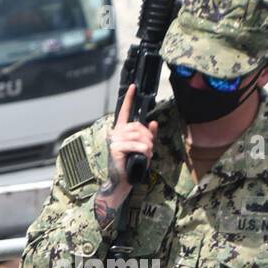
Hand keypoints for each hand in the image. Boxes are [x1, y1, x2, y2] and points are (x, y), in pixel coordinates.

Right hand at [97, 85, 157, 225]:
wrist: (122, 180)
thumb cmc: (132, 165)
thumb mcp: (143, 148)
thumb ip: (148, 135)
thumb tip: (153, 122)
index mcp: (121, 131)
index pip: (124, 112)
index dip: (129, 99)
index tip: (133, 86)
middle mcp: (116, 133)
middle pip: (137, 125)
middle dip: (148, 136)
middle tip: (150, 148)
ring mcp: (114, 140)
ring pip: (138, 135)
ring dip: (147, 145)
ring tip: (147, 154)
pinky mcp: (116, 148)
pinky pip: (136, 144)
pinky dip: (143, 150)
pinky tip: (144, 156)